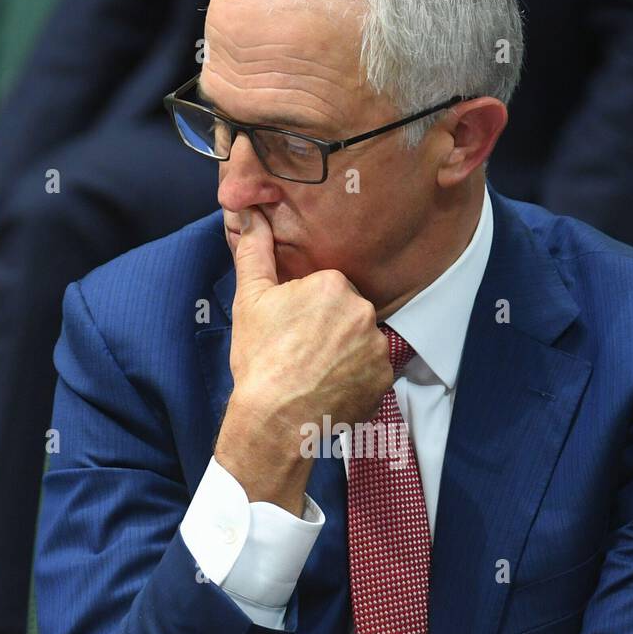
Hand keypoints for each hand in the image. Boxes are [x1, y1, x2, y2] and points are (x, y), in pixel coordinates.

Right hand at [215, 206, 392, 510]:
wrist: (274, 420)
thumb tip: (249, 213)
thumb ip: (253, 251)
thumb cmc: (260, 360)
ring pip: (360, 342)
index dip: (306, 310)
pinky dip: (355, 379)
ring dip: (344, 354)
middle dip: (328, 329)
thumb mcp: (250, 299)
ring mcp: (377, 348)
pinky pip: (372, 372)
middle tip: (300, 353)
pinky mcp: (383, 380)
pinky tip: (329, 388)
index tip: (290, 330)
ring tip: (314, 374)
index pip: (327, 288)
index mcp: (334, 285)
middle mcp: (363, 312)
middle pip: (347, 314)